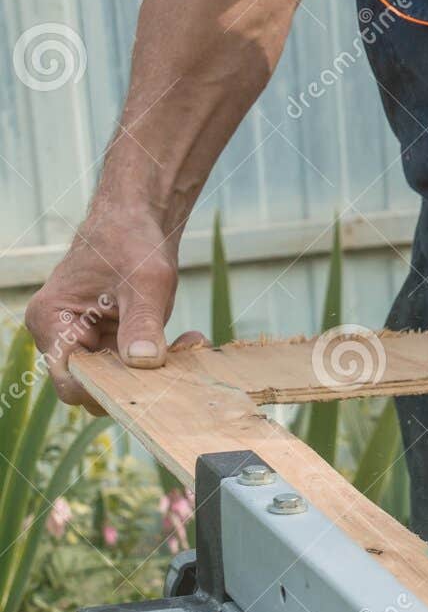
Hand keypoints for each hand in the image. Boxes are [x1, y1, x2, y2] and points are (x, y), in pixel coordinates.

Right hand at [23, 205, 196, 406]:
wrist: (137, 220)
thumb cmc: (131, 240)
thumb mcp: (144, 282)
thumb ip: (142, 323)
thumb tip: (143, 363)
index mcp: (53, 321)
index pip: (70, 380)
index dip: (106, 392)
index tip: (148, 388)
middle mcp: (62, 336)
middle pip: (97, 386)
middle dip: (140, 382)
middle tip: (179, 361)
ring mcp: (87, 340)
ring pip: (121, 379)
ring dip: (157, 370)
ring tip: (190, 343)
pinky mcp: (112, 341)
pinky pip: (135, 365)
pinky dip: (162, 357)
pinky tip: (190, 338)